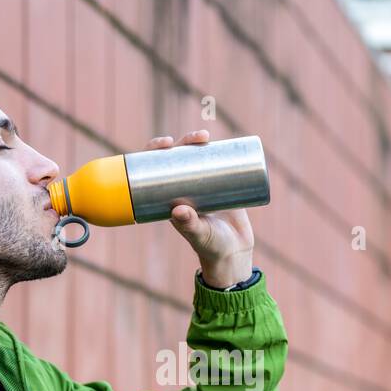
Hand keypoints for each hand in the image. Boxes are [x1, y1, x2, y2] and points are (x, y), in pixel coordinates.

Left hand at [146, 130, 254, 288]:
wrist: (234, 254)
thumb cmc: (211, 247)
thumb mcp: (199, 234)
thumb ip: (189, 225)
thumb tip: (178, 211)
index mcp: (170, 197)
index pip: (156, 169)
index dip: (156, 151)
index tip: (164, 143)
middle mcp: (185, 188)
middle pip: (179, 157)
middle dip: (183, 142)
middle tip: (195, 139)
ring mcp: (204, 186)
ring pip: (199, 157)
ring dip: (199, 142)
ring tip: (205, 137)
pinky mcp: (224, 186)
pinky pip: (220, 164)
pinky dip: (221, 150)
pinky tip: (222, 138)